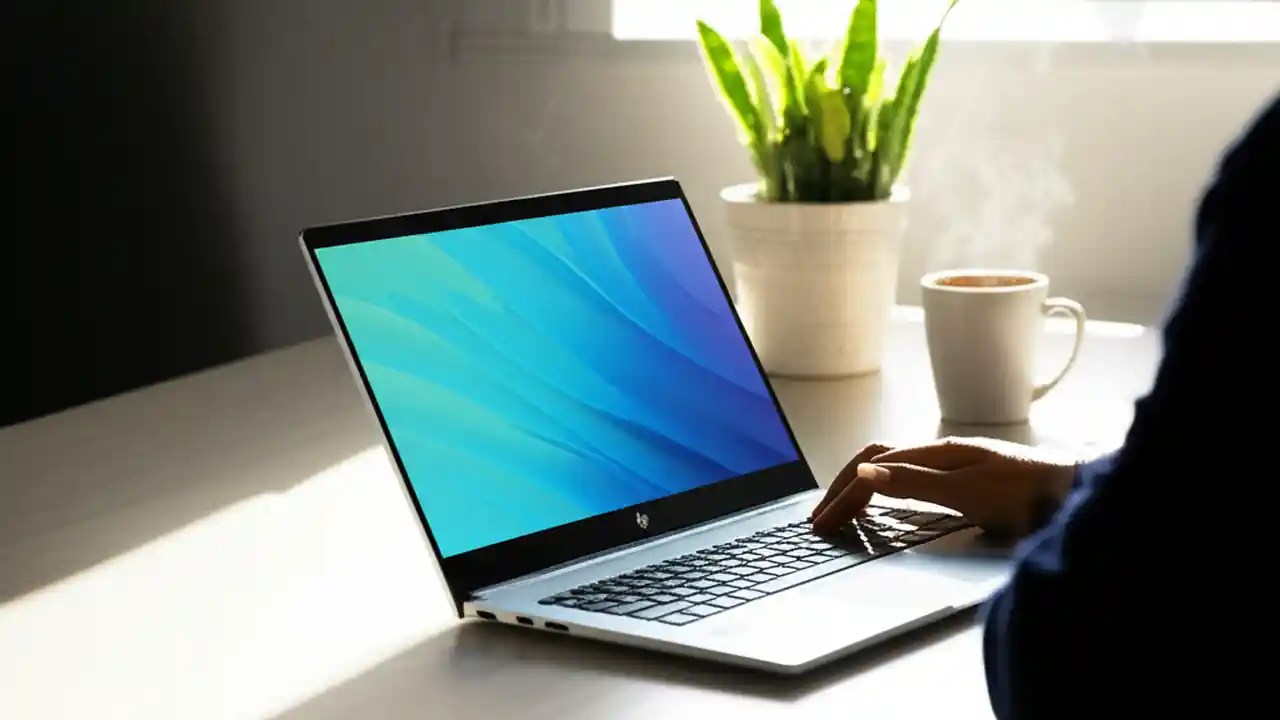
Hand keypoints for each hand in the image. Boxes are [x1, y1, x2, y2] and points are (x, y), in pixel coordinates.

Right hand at [810, 437, 1077, 535]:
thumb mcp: (967, 491)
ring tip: (839, 510)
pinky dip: (881, 490)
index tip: (822, 524)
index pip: (870, 467)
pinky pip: (908, 477)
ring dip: (858, 487)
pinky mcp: (964, 478)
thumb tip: (864, 473)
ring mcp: (952, 464)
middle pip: (874, 461)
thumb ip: (914, 483)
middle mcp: (939, 453)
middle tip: (819, 520)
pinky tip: (881, 504)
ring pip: (890, 467)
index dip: (842, 495)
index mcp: (934, 452)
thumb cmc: (1027, 494)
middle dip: (841, 489)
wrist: (1075, 490)